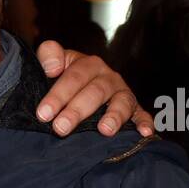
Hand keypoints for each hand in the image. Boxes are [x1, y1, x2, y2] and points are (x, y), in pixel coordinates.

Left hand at [35, 41, 154, 138]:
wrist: (81, 86)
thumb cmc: (63, 78)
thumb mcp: (53, 62)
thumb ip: (49, 55)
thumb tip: (52, 67)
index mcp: (88, 64)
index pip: (74, 77)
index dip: (58, 95)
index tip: (43, 113)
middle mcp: (108, 77)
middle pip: (95, 92)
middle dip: (77, 111)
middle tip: (61, 128)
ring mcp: (122, 93)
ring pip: (121, 102)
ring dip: (114, 116)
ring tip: (104, 130)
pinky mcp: (135, 109)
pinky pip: (142, 114)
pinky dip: (145, 122)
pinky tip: (144, 132)